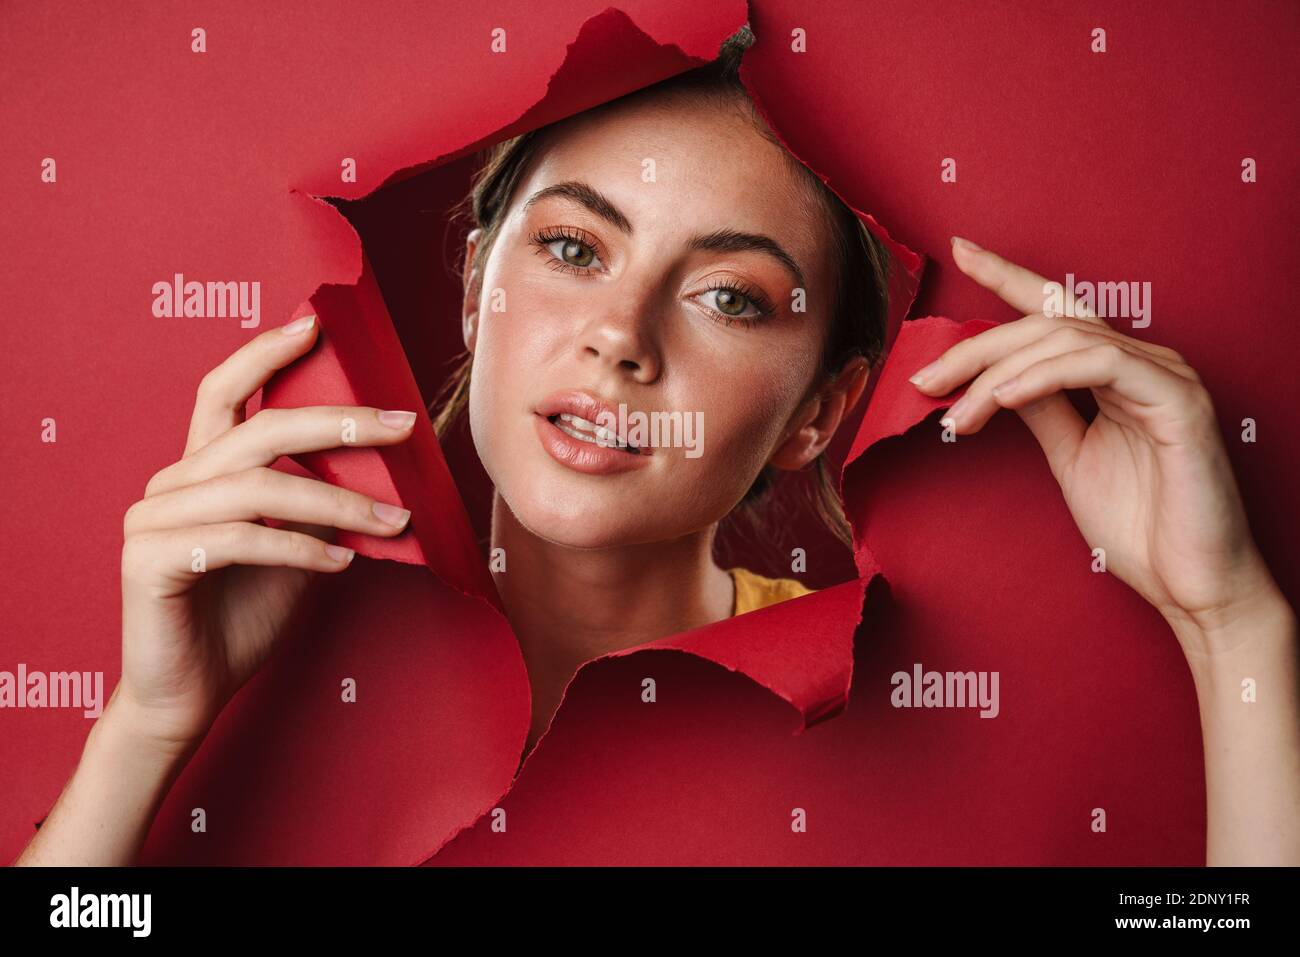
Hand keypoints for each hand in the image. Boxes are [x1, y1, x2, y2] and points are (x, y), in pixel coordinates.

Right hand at [117, 314, 418, 749]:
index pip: (224, 393)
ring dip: (338, 503)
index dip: (263, 353)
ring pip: (258, 488)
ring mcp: (152, 520)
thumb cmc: (244, 617)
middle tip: (400, 427)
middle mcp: (170, 484)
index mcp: (199, 471)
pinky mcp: (149, 561)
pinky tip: (342, 562)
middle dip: (337, 424)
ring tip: (395, 522)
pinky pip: (239, 539)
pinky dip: (301, 548)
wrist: (192, 693)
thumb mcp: (298, 550)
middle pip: (258, 432)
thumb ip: (321, 509)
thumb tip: (389, 475)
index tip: (312, 325)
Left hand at [910, 237, 1283, 658]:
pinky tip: (1001, 400)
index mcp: (1117, 372)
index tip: (960, 251)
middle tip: (925, 380)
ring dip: (997, 373)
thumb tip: (996, 379)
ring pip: (1064, 339)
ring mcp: (1164, 376)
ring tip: (956, 414)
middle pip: (1046, 323)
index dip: (1008, 276)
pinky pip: (1099, 365)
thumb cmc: (1139, 527)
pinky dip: (1042, 377)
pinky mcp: (1178, 400)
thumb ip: (1040, 411)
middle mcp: (1142, 362)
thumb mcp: (1071, 458)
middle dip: (976, 348)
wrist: (1191, 584)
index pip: (1055, 311)